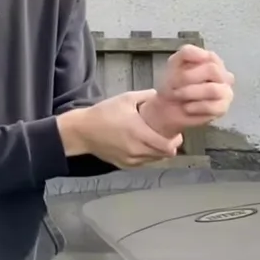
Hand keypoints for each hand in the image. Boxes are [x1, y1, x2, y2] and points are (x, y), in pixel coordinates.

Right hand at [58, 90, 181, 167]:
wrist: (83, 130)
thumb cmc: (103, 113)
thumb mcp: (126, 98)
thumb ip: (147, 96)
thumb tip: (163, 95)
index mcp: (138, 132)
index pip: (167, 146)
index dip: (176, 141)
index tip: (176, 132)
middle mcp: (136, 149)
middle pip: (164, 154)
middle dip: (170, 145)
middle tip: (168, 135)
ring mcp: (130, 159)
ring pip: (155, 160)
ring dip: (159, 151)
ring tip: (156, 139)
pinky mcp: (124, 164)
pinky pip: (144, 163)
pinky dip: (148, 156)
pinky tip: (144, 146)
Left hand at [142, 46, 235, 137]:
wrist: (168, 107)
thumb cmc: (174, 84)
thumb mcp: (175, 63)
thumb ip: (188, 52)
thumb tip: (205, 55)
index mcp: (214, 61)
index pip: (210, 56)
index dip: (191, 64)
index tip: (176, 72)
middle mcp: (224, 75)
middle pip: (212, 70)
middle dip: (187, 78)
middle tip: (174, 86)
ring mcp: (226, 92)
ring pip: (212, 89)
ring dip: (190, 93)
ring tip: (179, 95)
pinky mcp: (222, 108)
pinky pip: (211, 107)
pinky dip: (195, 107)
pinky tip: (187, 107)